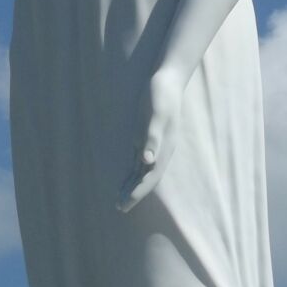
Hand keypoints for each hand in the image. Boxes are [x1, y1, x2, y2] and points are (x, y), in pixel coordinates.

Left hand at [117, 67, 182, 213]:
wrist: (168, 80)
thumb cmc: (161, 95)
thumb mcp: (155, 115)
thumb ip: (152, 138)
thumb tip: (147, 161)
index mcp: (163, 148)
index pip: (149, 177)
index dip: (137, 192)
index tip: (124, 204)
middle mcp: (159, 150)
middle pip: (146, 177)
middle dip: (134, 193)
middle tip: (119, 207)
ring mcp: (154, 144)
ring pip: (142, 170)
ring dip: (132, 184)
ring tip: (120, 199)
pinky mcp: (147, 135)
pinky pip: (139, 159)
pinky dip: (133, 171)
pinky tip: (126, 177)